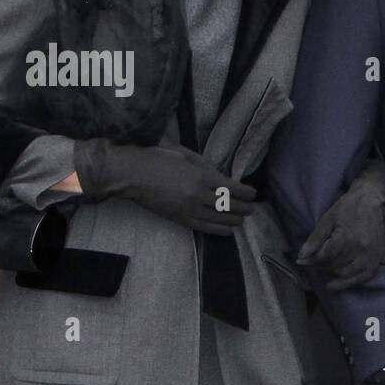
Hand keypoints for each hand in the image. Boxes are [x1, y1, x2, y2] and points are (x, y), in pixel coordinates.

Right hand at [73, 138, 254, 234]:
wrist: (131, 175)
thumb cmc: (156, 158)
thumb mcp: (184, 154)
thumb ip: (204, 164)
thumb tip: (219, 174)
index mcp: (202, 177)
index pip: (233, 189)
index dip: (246, 193)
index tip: (253, 193)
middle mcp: (199, 195)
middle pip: (230, 206)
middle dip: (244, 208)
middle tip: (251, 208)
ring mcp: (190, 209)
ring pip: (220, 219)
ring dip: (235, 220)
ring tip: (243, 219)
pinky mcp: (180, 219)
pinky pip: (205, 228)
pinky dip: (220, 230)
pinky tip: (229, 231)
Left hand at [299, 157, 384, 289]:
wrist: (374, 200)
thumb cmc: (349, 207)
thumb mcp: (328, 219)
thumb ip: (315, 239)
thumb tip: (302, 256)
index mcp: (346, 238)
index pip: (323, 257)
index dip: (310, 260)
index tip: (301, 261)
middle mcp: (359, 250)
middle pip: (333, 266)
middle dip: (319, 265)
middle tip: (311, 262)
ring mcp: (370, 256)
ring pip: (345, 273)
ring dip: (331, 273)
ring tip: (323, 268)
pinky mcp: (376, 259)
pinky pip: (361, 278)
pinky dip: (347, 284)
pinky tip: (334, 285)